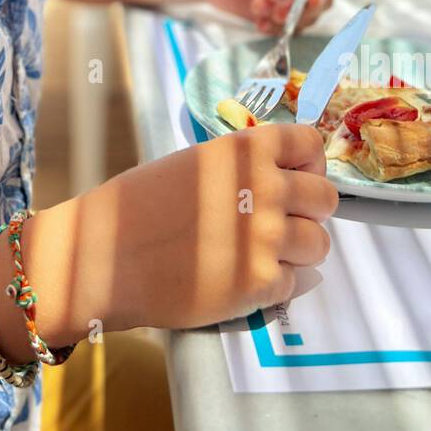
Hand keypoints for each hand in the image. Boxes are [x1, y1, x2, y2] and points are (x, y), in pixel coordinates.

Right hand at [96, 123, 338, 331]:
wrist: (104, 256)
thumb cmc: (137, 207)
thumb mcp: (194, 164)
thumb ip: (242, 167)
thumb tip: (284, 180)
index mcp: (246, 150)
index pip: (310, 144)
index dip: (308, 164)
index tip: (295, 179)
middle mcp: (264, 187)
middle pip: (326, 198)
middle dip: (308, 212)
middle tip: (280, 223)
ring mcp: (265, 237)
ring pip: (319, 244)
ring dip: (297, 252)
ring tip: (262, 255)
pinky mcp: (259, 284)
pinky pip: (296, 283)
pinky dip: (277, 285)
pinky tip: (244, 280)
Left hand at [203, 0, 351, 35]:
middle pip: (323, 3)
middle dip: (300, 9)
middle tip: (276, 10)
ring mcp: (294, 1)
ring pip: (305, 20)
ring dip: (282, 18)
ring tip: (257, 5)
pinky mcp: (279, 18)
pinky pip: (286, 31)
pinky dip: (273, 28)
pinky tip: (256, 19)